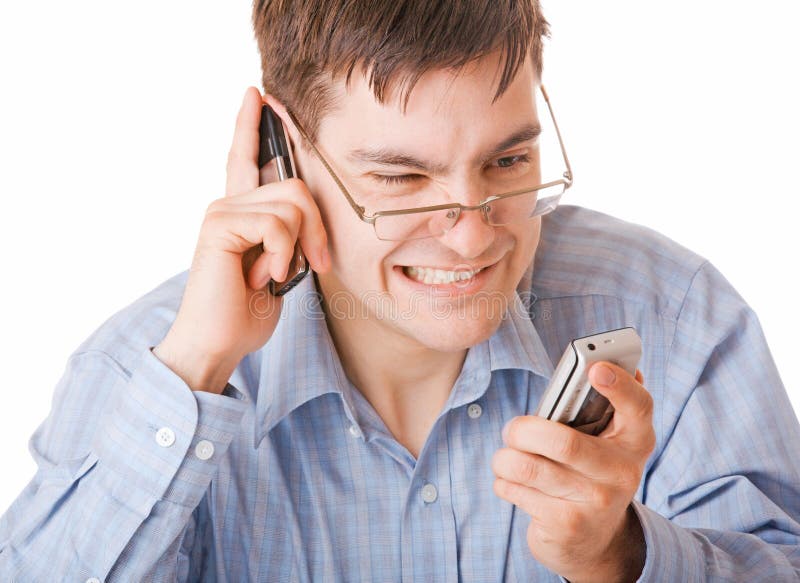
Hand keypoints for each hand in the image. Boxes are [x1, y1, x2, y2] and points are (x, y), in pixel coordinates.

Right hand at [154, 87, 329, 392]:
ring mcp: (221, 211)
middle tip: (316, 263)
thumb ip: (287, 233)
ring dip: (298, 247)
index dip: (251, 126)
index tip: (256, 95)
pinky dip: (282, 255)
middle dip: (318, 227)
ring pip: (293, 204)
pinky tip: (263, 278)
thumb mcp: (279, 265)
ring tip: (274, 276)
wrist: (218, 342)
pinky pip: (276, 224)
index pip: (245, 159)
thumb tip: (306, 211)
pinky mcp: (219, 225)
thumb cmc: (246, 310)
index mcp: (241, 213)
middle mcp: (228, 204)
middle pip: (297, 185)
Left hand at [491, 362, 654, 582]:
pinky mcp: (568, 524)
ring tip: (506, 458)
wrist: (594, 543)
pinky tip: (514, 484)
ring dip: (505, 459)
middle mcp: (622, 472)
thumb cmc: (590, 475)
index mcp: (634, 441)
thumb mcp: (604, 446)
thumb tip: (593, 364)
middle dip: (522, 430)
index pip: (638, 406)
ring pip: (528, 467)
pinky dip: (504, 482)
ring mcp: (596, 502)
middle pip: (561, 442)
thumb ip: (596, 411)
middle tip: (512, 430)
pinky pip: (516, 490)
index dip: (620, 385)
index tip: (595, 368)